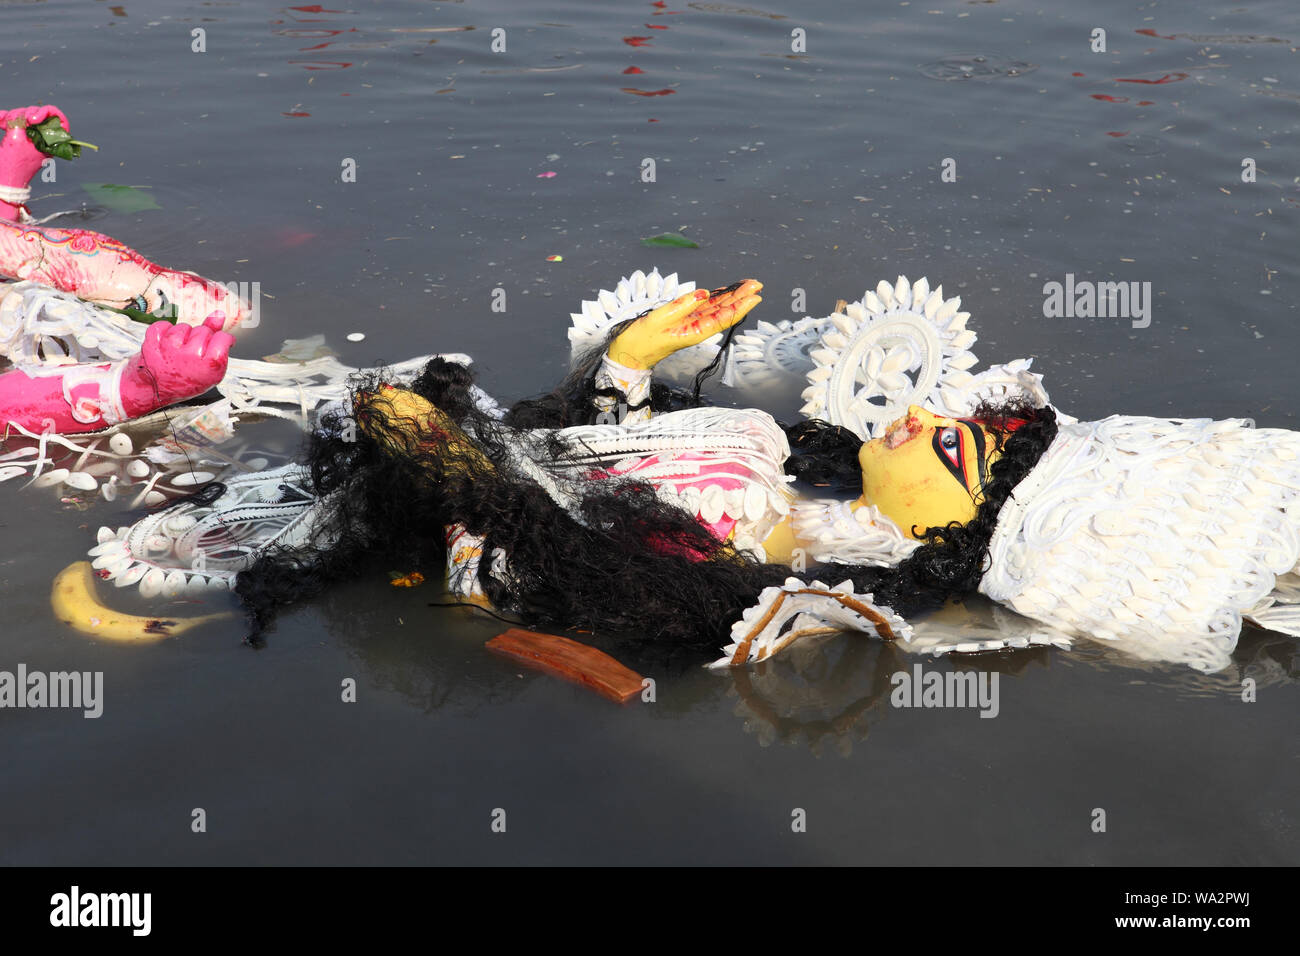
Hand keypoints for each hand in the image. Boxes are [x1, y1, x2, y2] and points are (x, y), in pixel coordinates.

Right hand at [0, 106, 71, 190]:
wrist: (4, 180)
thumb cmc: (13, 163)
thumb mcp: (17, 139)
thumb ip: (21, 123)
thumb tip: (22, 116)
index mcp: (51, 141)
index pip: (58, 119)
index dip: (46, 112)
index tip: (32, 119)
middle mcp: (44, 138)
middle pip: (38, 114)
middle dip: (23, 114)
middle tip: (12, 123)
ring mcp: (31, 138)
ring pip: (24, 116)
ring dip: (11, 116)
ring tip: (1, 122)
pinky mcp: (19, 137)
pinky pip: (14, 122)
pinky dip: (5, 119)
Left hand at [120, 311, 234, 416]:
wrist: (154, 390)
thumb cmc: (185, 380)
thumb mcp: (209, 368)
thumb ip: (217, 340)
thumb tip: (220, 315)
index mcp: (209, 367)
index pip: (222, 338)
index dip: (220, 339)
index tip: (216, 343)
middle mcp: (191, 358)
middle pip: (203, 331)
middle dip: (201, 338)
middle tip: (193, 353)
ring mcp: (170, 350)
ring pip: (184, 327)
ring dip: (183, 335)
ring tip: (179, 350)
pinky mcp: (152, 344)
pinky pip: (164, 325)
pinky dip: (165, 331)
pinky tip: (166, 344)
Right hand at [608, 279, 762, 369]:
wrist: (628, 353)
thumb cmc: (640, 340)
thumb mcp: (657, 320)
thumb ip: (680, 305)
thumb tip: (703, 293)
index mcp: (693, 331)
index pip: (722, 318)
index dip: (739, 306)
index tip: (754, 296)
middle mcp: (696, 328)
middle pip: (723, 311)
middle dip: (741, 297)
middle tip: (756, 284)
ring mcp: (690, 324)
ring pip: (715, 308)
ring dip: (731, 297)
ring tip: (747, 285)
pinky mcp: (684, 321)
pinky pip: (703, 308)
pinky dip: (715, 299)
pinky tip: (724, 292)